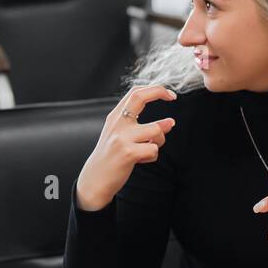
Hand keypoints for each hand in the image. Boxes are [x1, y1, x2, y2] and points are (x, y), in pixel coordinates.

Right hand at [76, 85, 176, 210]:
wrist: (95, 179)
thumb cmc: (110, 157)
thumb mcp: (119, 135)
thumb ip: (138, 126)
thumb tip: (167, 123)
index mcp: (115, 117)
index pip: (134, 92)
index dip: (153, 89)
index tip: (168, 93)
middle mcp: (117, 123)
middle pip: (139, 97)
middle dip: (159, 92)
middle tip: (172, 97)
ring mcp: (122, 138)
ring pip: (156, 130)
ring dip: (160, 140)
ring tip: (151, 147)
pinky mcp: (128, 153)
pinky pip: (153, 149)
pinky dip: (152, 156)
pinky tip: (142, 159)